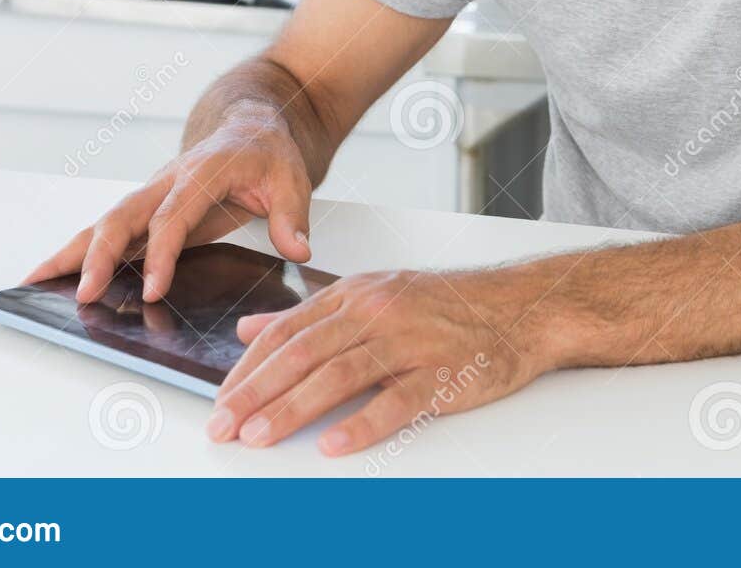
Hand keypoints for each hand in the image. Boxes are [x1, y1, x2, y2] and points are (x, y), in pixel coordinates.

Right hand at [23, 101, 312, 302]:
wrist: (250, 124)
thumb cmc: (268, 153)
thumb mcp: (292, 178)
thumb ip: (292, 215)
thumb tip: (298, 249)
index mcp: (203, 172)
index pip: (175, 216)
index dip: (161, 253)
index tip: (153, 290)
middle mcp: (168, 181)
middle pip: (124, 216)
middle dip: (100, 256)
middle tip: (84, 295)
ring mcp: (152, 194)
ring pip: (105, 222)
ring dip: (71, 253)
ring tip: (33, 283)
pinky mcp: (147, 210)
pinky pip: (109, 231)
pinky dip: (78, 252)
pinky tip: (52, 276)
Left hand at [206, 268, 550, 454]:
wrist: (520, 307)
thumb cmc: (448, 305)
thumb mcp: (374, 295)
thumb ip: (311, 315)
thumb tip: (251, 328)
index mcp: (356, 294)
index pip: (287, 331)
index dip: (248, 367)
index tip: (220, 400)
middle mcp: (378, 311)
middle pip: (303, 353)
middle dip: (256, 392)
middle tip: (223, 425)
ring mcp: (410, 340)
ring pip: (339, 373)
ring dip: (292, 408)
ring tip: (259, 436)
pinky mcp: (441, 372)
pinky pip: (395, 401)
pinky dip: (361, 424)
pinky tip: (332, 444)